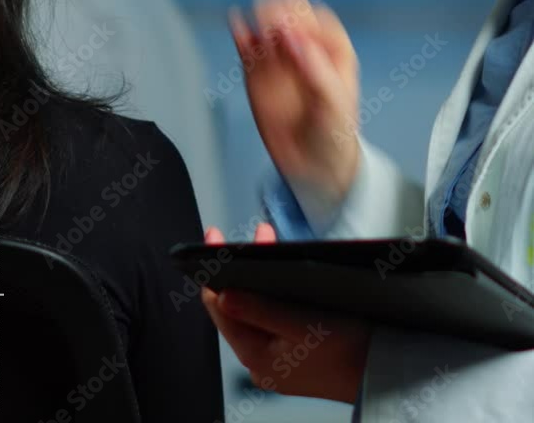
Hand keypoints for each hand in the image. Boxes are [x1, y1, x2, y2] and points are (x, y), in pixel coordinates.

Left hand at [202, 225, 371, 403]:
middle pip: (239, 305)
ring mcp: (279, 360)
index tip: (215, 238)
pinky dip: (275, 291)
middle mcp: (263, 363)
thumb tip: (222, 295)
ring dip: (261, 274)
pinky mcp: (296, 354)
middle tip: (257, 232)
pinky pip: (274, 317)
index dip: (215, 270)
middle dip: (245, 265)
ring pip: (258, 308)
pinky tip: (284, 272)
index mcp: (257, 358)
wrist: (389, 372)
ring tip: (270, 241)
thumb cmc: (352, 351)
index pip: (221, 308)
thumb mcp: (302, 323)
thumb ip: (259, 310)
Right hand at [228, 0, 360, 205]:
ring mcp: (279, 56)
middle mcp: (305, 46)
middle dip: (280, 14)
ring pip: (267, 26)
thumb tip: (297, 40)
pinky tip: (235, 22)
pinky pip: (247, 46)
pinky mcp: (256, 70)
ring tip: (253, 19)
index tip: (293, 30)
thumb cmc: (333, 133)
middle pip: (291, 17)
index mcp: (333, 49)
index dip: (306, 20)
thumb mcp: (335, 105)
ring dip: (259, 18)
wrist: (313, 164)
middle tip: (271, 22)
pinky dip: (240, 33)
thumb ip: (317, 72)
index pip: (319, 20)